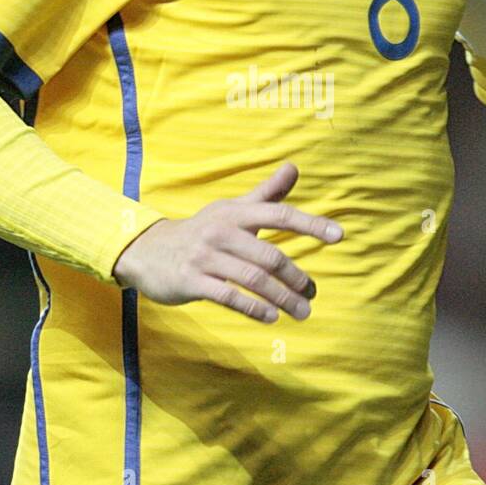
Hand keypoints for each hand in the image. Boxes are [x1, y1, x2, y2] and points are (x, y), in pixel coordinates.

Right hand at [111, 161, 342, 322]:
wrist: (146, 250)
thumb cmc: (201, 230)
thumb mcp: (231, 209)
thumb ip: (266, 193)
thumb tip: (294, 167)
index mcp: (235, 212)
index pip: (279, 213)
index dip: (310, 223)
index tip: (339, 236)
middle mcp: (221, 231)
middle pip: (269, 255)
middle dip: (296, 277)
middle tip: (313, 294)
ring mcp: (205, 257)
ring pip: (253, 278)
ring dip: (282, 298)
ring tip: (302, 312)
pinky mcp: (190, 280)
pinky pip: (228, 296)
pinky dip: (253, 308)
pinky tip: (271, 317)